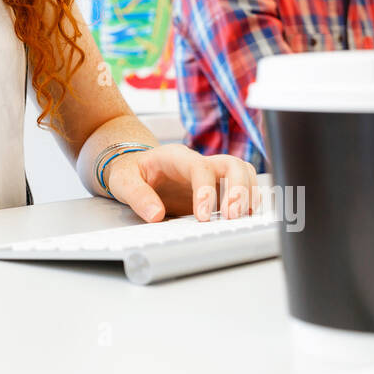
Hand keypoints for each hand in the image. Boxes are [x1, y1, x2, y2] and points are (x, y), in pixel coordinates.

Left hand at [102, 143, 259, 222]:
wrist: (134, 168)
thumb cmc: (130, 172)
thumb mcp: (123, 181)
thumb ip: (137, 196)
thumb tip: (155, 215)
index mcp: (175, 156)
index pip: (199, 167)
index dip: (206, 190)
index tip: (203, 216)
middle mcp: (197, 161)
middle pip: (231, 163)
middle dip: (238, 189)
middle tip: (232, 216)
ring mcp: (209, 173)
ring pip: (242, 171)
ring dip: (249, 193)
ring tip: (244, 217)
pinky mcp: (216, 186)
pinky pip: (241, 185)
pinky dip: (249, 198)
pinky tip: (247, 215)